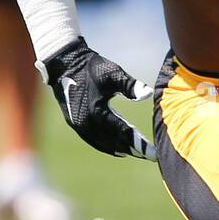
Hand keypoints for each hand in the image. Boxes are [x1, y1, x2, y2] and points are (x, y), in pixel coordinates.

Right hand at [41, 37, 156, 159]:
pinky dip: (106, 146)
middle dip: (133, 150)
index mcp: (97, 111)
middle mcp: (86, 123)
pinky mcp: (75, 124)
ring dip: (120, 149)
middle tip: (149, 155)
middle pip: (114, 142)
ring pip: (103, 145)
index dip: (139, 144)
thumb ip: (130, 85)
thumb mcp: (113, 73)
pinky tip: (117, 149)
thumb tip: (147, 94)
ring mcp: (79, 125)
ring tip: (137, 153)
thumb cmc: (92, 67)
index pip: (123, 133)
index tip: (153, 153)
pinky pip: (93, 141)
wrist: (64, 64)